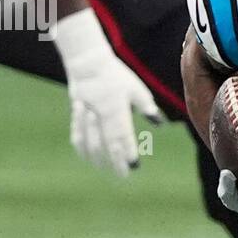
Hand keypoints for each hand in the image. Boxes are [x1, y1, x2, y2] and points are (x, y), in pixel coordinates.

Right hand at [53, 8, 160, 176]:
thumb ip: (147, 106)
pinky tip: (85, 156)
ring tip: (103, 169)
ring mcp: (86, 114)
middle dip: (115, 160)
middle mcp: (100, 114)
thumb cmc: (115, 75)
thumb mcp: (136, 89)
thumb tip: (160, 123)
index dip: (128, 152)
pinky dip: (81, 146)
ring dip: (98, 157)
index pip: (124, 136)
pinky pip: (77, 132)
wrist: (87, 62)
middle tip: (122, 175)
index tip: (134, 165)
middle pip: (107, 142)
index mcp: (117, 109)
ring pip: (90, 140)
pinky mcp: (76, 112)